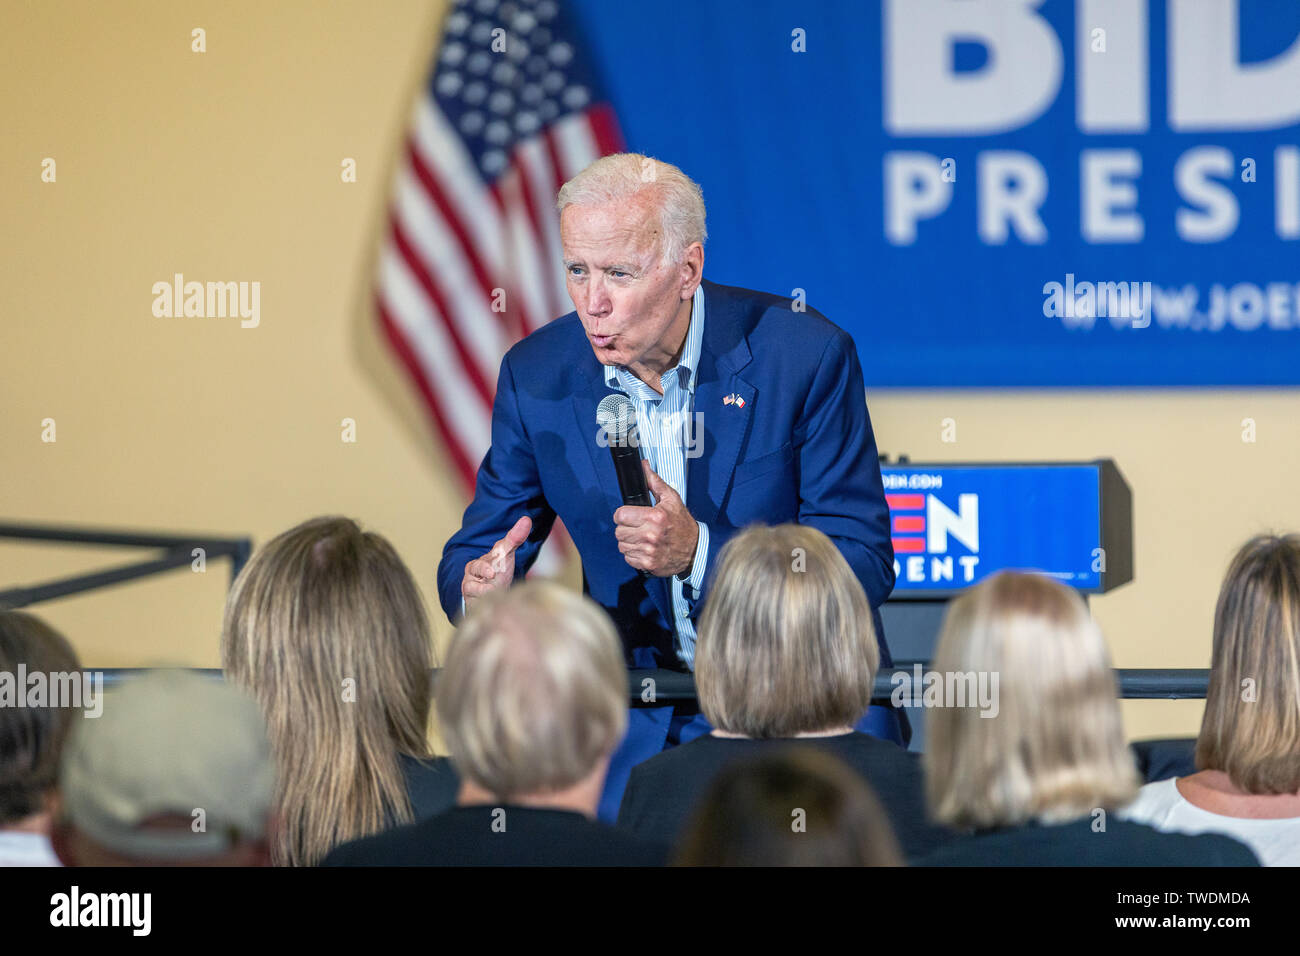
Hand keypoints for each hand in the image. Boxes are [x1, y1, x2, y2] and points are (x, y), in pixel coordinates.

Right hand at [462, 516, 531, 609]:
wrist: (490, 592)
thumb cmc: (497, 570)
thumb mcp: (505, 554)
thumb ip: (514, 538)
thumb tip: (526, 519)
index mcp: (474, 566)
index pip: (477, 566)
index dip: (484, 569)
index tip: (492, 572)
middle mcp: (469, 582)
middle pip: (472, 587)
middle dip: (482, 589)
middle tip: (492, 590)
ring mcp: (471, 599)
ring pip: (475, 602)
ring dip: (486, 601)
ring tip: (495, 599)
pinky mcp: (474, 612)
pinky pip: (477, 613)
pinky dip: (485, 612)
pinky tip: (494, 611)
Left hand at [613, 461, 698, 577]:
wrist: (695, 549)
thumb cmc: (683, 524)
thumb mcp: (672, 499)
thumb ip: (654, 482)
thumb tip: (644, 467)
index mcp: (654, 517)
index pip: (621, 515)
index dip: (622, 514)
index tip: (627, 515)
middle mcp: (650, 535)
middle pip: (619, 531)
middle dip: (625, 528)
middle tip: (636, 527)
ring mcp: (649, 551)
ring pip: (622, 545)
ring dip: (628, 541)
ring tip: (641, 537)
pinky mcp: (648, 564)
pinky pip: (628, 558)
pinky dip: (633, 554)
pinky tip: (644, 548)